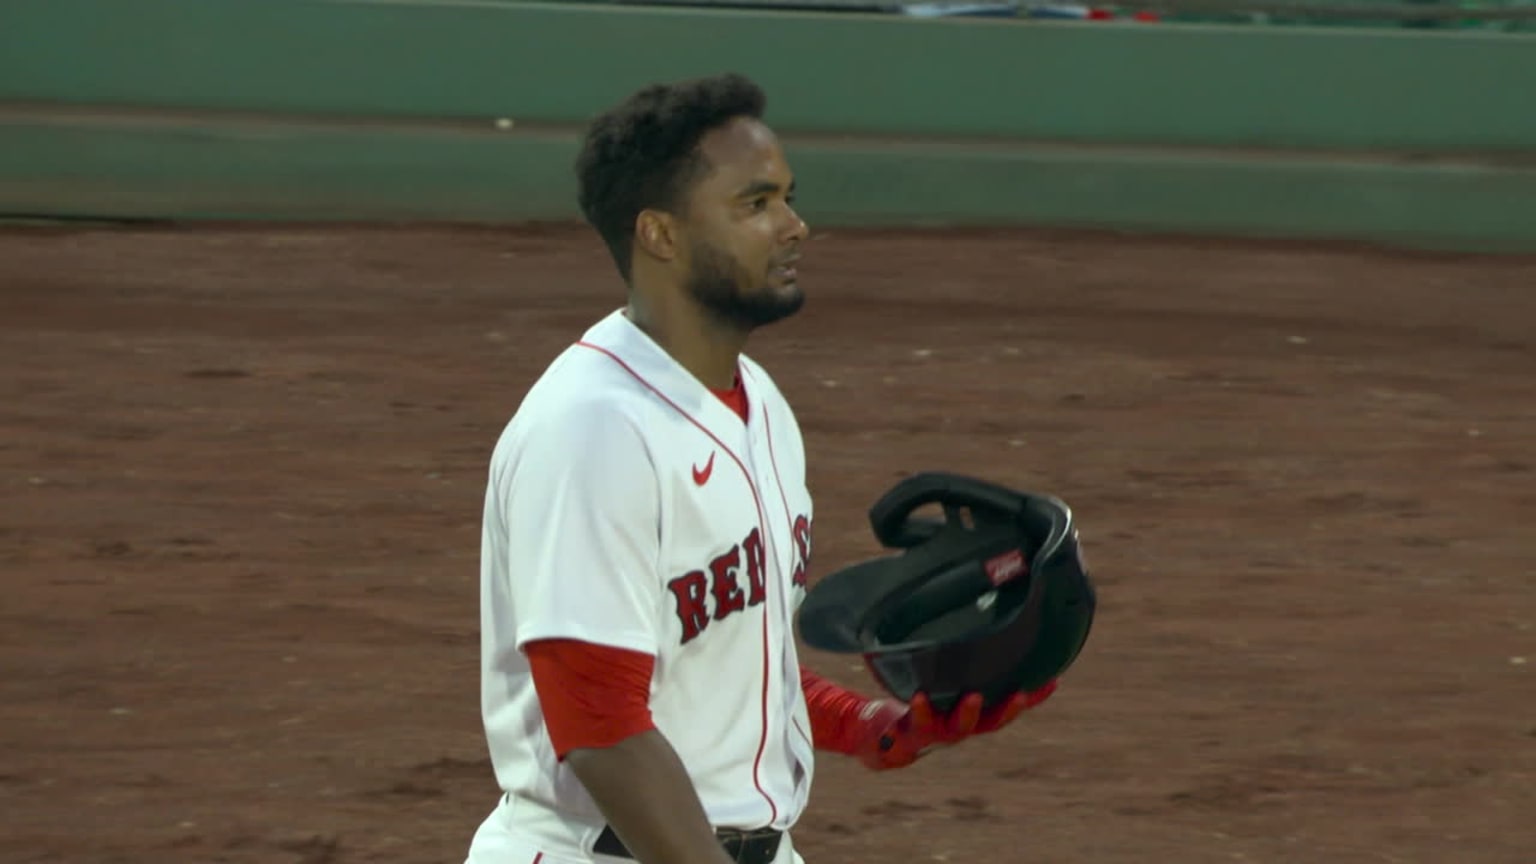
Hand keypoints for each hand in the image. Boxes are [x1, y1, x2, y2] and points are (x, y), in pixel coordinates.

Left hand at [854, 679, 1057, 770]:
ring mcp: (939, 730)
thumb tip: (983, 623)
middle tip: (1021, 693)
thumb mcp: (947, 685)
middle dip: (1009, 708)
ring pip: (959, 726)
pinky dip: (920, 707)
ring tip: (973, 697)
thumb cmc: (927, 704)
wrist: (890, 738)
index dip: (1035, 697)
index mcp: (976, 714)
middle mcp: (963, 726)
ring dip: (968, 712)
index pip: (1011, 704)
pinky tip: (920, 694)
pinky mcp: (913, 730)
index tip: (1054, 680)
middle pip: (994, 722)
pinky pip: (918, 719)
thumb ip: (963, 667)